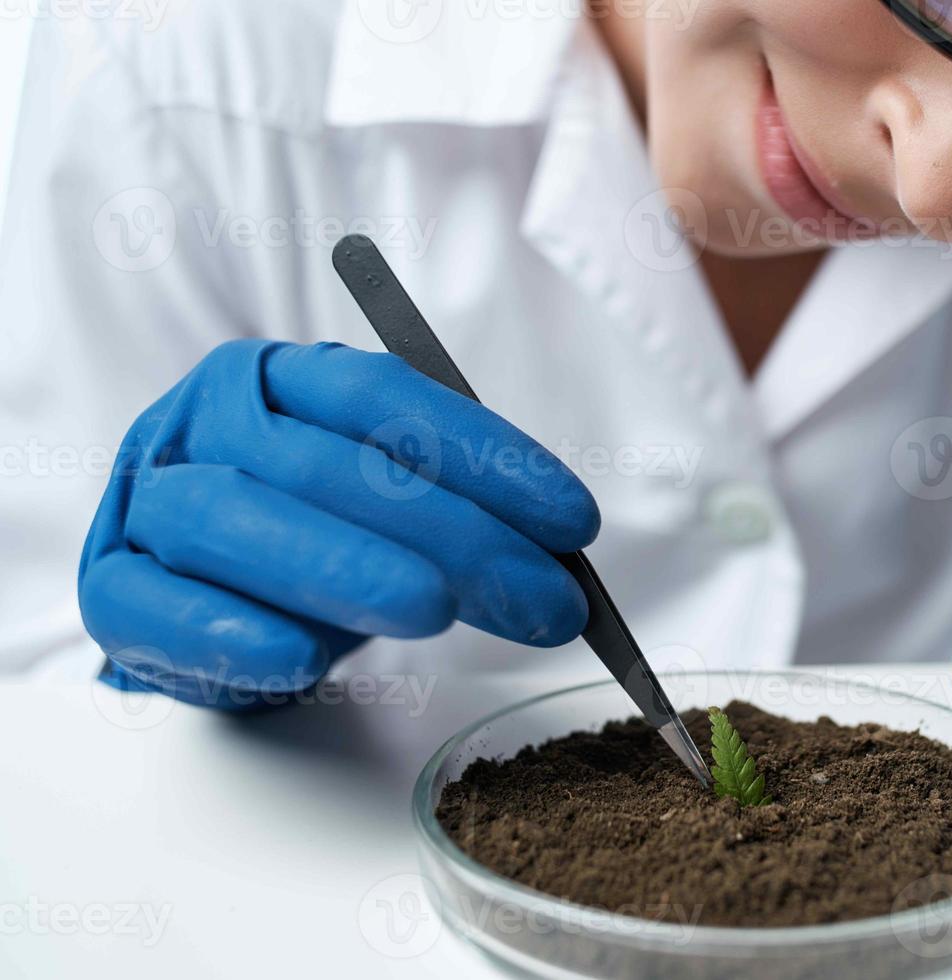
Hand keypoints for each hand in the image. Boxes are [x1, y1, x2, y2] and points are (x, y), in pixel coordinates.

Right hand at [81, 340, 598, 708]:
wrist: (201, 596)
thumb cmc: (310, 537)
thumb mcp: (383, 503)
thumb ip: (454, 508)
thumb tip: (558, 558)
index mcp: (279, 377)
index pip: (384, 398)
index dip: (486, 455)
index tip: (575, 522)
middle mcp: (207, 420)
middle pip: (327, 464)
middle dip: (452, 534)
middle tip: (544, 600)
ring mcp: (149, 498)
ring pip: (234, 518)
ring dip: (340, 565)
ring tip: (432, 610)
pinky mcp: (111, 587)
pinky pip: (156, 605)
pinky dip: (229, 634)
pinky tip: (303, 659)